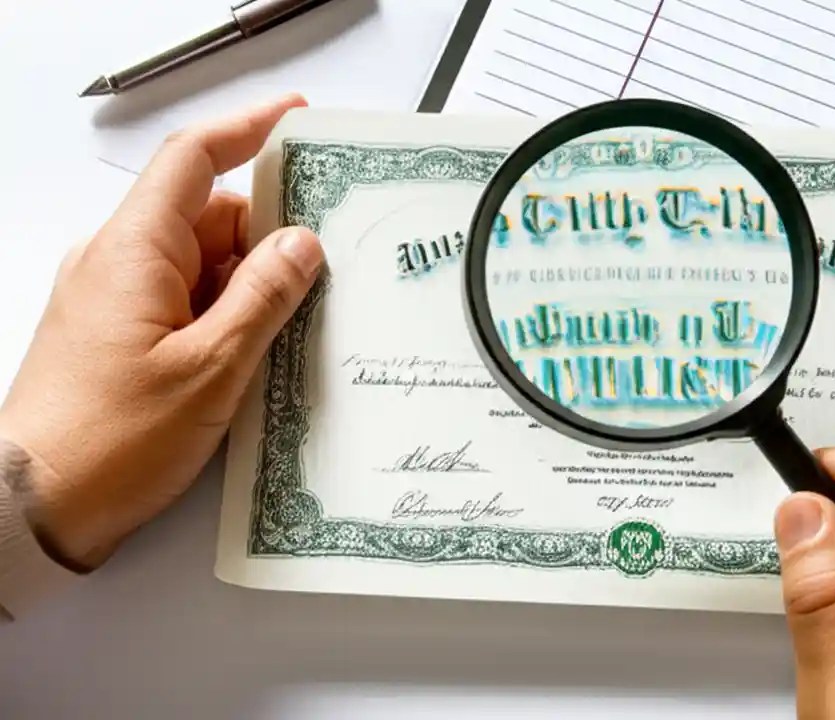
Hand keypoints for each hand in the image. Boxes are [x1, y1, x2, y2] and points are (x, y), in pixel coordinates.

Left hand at [0, 95, 323, 570]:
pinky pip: (186, 299)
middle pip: (210, 217)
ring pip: (203, 262)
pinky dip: (227, 313)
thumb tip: (303, 244)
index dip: (248, 131)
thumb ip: (264, 297)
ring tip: (296, 329)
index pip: (193, 160)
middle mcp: (118, 262)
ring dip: (252, 285)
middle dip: (271, 236)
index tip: (298, 119)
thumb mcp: (212, 367)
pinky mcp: (120, 333)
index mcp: (134, 251)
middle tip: (329, 268)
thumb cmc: (113, 440)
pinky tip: (259, 352)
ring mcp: (116, 297)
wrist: (38, 504)